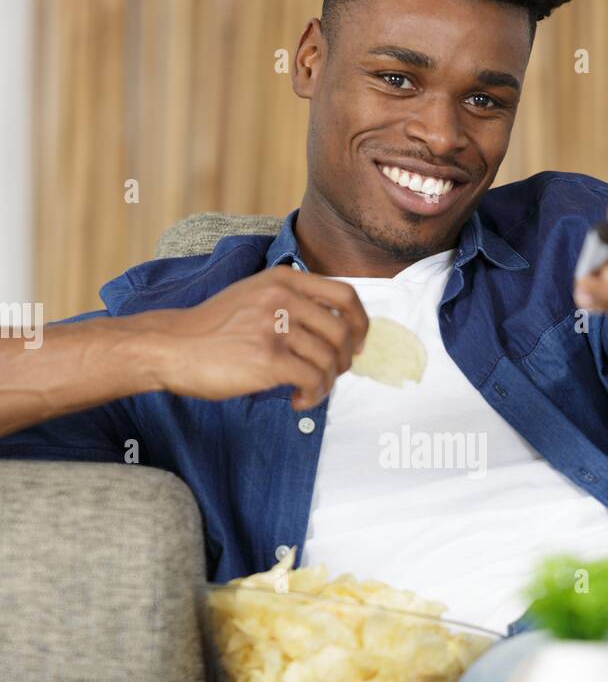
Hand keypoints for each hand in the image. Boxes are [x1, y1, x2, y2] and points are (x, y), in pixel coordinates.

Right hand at [148, 266, 368, 408]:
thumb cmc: (212, 329)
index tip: (357, 343)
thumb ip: (289, 301)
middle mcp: (282, 298)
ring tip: (308, 392)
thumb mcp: (252, 295)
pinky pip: (312, 380)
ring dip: (326, 383)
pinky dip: (313, 396)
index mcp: (282, 280)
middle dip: (345, 360)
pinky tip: (297, 401)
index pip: (345, 295)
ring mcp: (274, 327)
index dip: (361, 323)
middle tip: (330, 375)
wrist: (171, 346)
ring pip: (330, 360)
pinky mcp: (267, 359)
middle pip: (343, 332)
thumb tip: (335, 328)